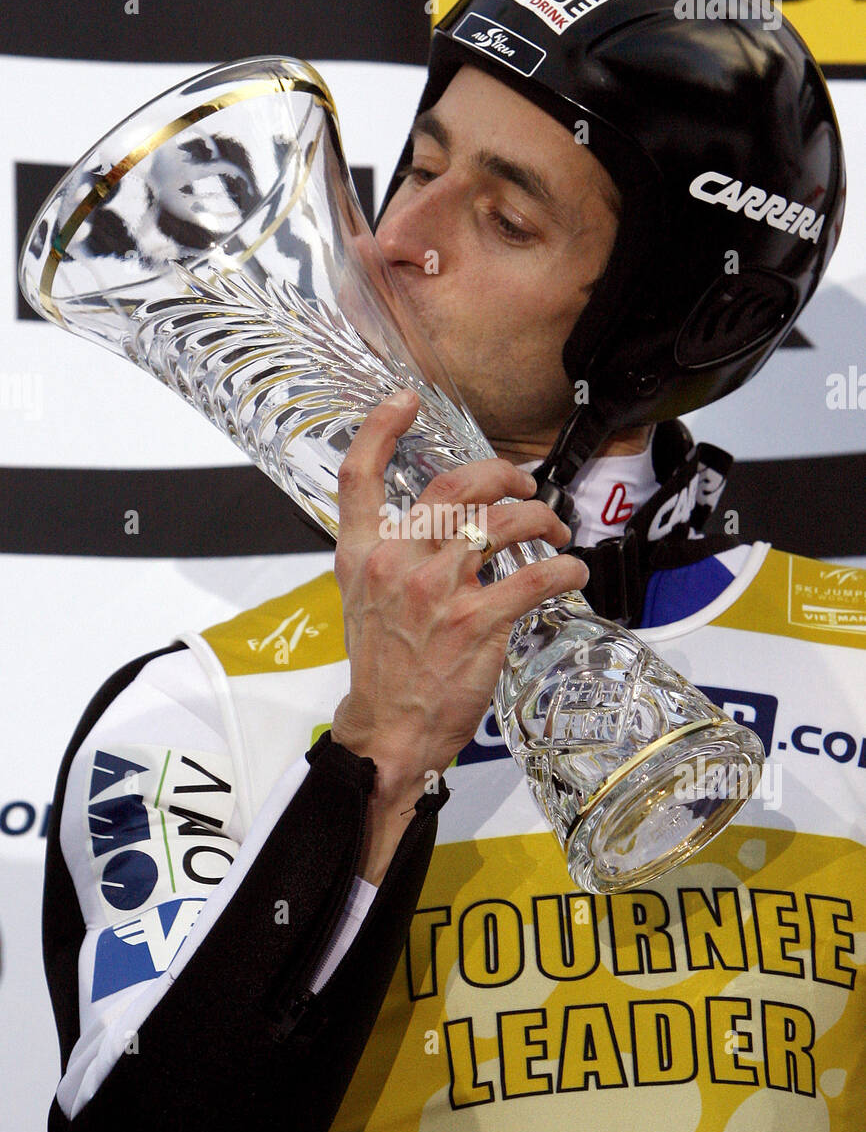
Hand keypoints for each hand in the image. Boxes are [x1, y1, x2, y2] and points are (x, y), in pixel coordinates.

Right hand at [330, 389, 588, 880]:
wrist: (386, 731)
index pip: (358, 477)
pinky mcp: (476, 623)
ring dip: (541, 518)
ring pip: (503, 523)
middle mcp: (397, 563)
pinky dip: (566, 568)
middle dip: (502, 474)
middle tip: (525, 485)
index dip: (380, 429)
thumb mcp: (363, 600)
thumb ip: (389, 555)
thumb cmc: (382, 667)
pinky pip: (536, 577)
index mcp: (363, 554)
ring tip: (555, 529)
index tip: (406, 400)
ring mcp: (437, 592)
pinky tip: (574, 573)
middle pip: (456, 487)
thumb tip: (440, 526)